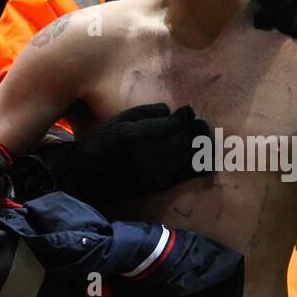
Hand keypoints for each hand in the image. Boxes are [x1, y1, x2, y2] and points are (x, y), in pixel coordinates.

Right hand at [55, 103, 211, 203]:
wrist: (88, 176)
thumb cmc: (103, 142)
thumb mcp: (121, 120)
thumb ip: (148, 112)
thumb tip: (171, 111)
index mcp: (140, 136)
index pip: (175, 123)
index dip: (186, 115)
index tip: (187, 111)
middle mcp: (152, 156)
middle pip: (186, 138)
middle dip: (196, 129)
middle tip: (199, 124)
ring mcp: (158, 173)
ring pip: (190, 155)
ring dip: (201, 144)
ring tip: (203, 136)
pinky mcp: (161, 185)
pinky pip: (187, 174)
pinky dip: (201, 164)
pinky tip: (208, 157)